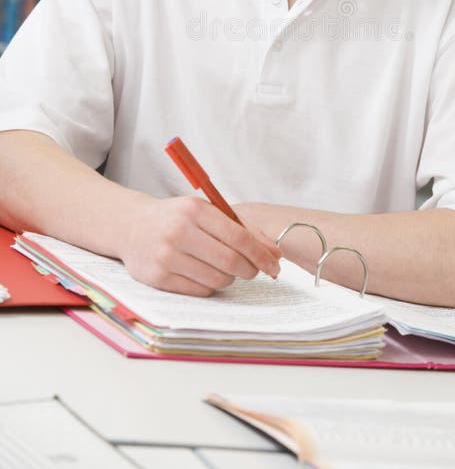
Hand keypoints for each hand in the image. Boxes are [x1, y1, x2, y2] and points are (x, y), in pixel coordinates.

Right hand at [121, 195, 280, 296]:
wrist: (132, 226)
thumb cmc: (177, 218)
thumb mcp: (207, 212)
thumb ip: (242, 228)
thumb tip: (274, 252)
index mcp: (195, 210)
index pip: (239, 237)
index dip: (262, 254)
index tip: (275, 264)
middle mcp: (179, 231)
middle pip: (231, 261)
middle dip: (250, 269)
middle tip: (255, 270)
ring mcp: (167, 256)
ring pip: (217, 279)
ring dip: (229, 278)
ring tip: (224, 268)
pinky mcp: (159, 277)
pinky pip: (200, 290)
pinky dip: (210, 286)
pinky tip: (205, 274)